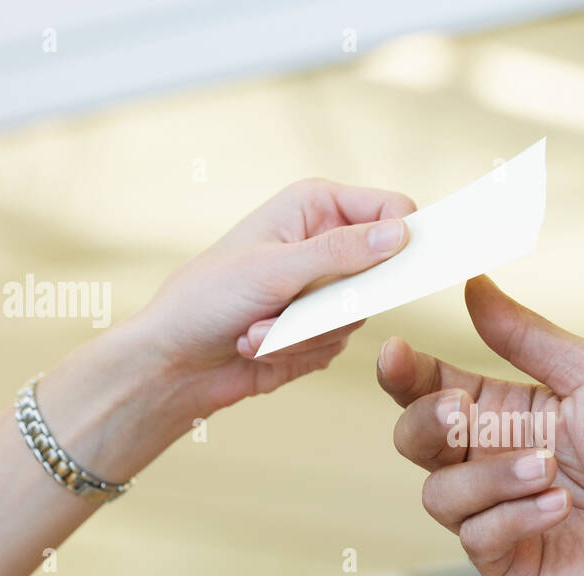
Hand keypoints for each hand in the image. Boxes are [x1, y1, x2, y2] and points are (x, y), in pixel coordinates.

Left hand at [35, 179, 413, 484]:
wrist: (173, 361)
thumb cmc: (206, 298)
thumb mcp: (276, 269)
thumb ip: (343, 252)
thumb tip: (402, 234)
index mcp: (316, 206)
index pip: (392, 210)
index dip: (407, 237)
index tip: (410, 268)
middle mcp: (326, 242)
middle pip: (382, 271)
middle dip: (335, 302)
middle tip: (296, 310)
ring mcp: (324, 288)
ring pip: (359, 314)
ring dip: (306, 331)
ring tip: (257, 331)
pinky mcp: (319, 328)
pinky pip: (338, 343)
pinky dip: (297, 350)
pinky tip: (258, 345)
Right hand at [376, 276, 583, 575]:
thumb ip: (528, 337)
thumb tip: (475, 285)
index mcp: (511, 412)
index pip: (434, 388)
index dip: (406, 373)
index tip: (397, 352)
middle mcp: (495, 463)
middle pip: (416, 441)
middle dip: (427, 422)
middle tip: (462, 411)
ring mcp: (501, 516)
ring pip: (440, 495)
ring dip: (488, 476)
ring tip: (549, 468)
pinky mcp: (512, 565)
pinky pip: (476, 539)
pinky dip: (512, 517)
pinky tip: (559, 507)